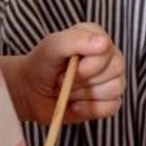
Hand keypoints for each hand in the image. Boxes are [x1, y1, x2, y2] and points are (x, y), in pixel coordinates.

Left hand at [2, 24, 124, 124]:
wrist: (30, 92)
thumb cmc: (41, 65)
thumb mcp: (52, 47)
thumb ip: (75, 40)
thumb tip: (104, 42)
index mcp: (96, 36)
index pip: (108, 49)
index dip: (89, 63)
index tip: (69, 67)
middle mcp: (107, 56)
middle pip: (116, 69)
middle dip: (85, 80)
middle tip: (64, 79)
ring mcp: (109, 79)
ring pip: (115, 88)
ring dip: (86, 94)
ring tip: (69, 91)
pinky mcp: (106, 101)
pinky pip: (113, 106)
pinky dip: (91, 109)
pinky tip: (75, 105)